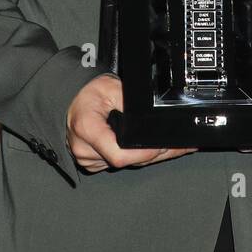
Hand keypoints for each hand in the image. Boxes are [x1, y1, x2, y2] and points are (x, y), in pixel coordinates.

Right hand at [66, 73, 194, 171]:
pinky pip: (120, 163)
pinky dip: (138, 156)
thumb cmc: (86, 93)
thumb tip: (150, 114)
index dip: (144, 154)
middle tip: (182, 147)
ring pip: (126, 164)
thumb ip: (129, 101)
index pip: (119, 155)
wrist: (69, 100)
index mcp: (88, 129)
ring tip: (175, 148)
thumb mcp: (111, 87)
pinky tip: (155, 150)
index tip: (163, 146)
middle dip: (157, 154)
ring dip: (151, 157)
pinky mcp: (93, 162)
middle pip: (127, 162)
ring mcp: (88, 159)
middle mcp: (85, 150)